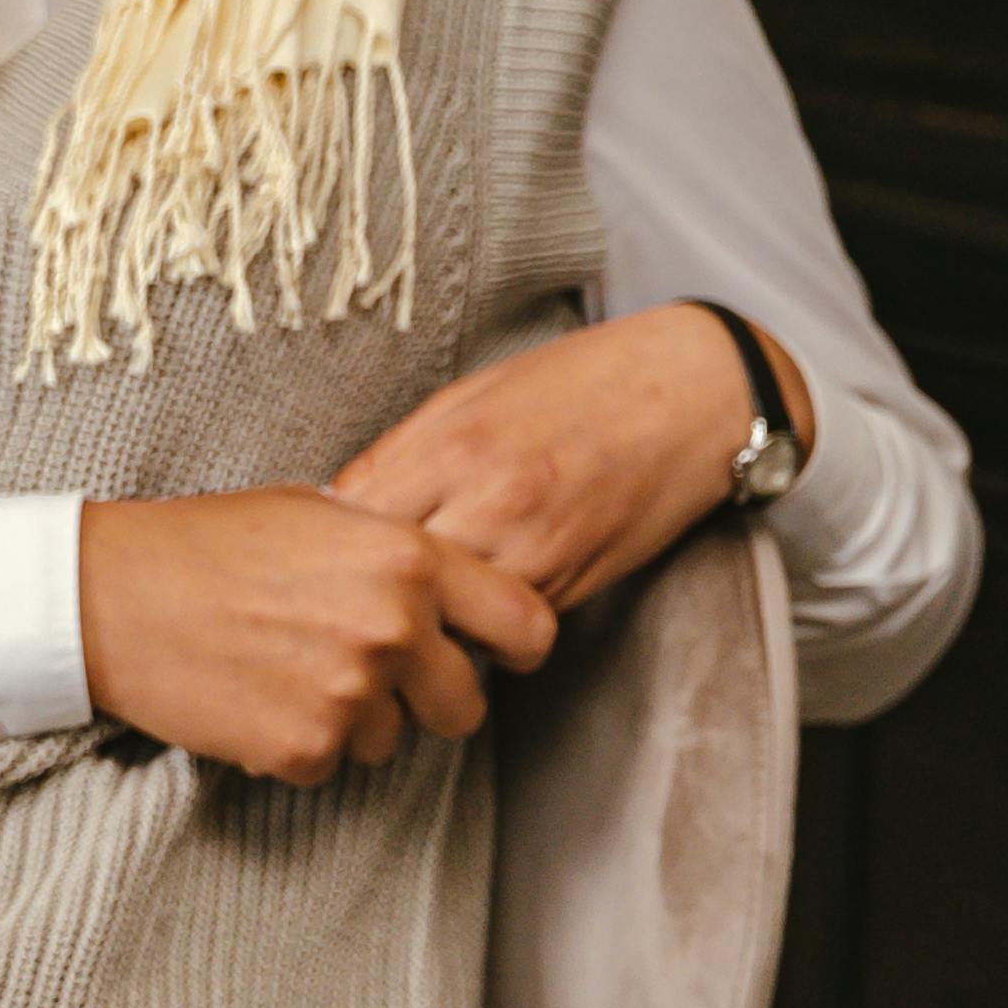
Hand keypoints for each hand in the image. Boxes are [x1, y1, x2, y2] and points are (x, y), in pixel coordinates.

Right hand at [77, 489, 559, 785]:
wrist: (112, 594)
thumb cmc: (213, 543)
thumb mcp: (324, 515)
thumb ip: (399, 553)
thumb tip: (457, 589)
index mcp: (410, 560)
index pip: (526, 623)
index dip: (517, 646)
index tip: (500, 655)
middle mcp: (393, 628)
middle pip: (466, 704)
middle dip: (430, 700)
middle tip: (377, 677)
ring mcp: (349, 694)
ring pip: (392, 740)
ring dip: (356, 721)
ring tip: (290, 671)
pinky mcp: (302, 747)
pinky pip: (329, 765)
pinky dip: (298, 745)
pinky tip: (256, 698)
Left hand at [325, 302, 806, 619]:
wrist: (690, 391)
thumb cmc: (580, 382)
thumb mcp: (471, 395)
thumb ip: (401, 454)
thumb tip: (332, 508)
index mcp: (452, 449)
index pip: (351, 527)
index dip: (325, 547)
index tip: (317, 554)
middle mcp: (489, 508)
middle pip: (389, 586)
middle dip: (365, 596)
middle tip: (347, 599)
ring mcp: (535, 555)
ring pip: (444, 623)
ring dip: (420, 622)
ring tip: (403, 614)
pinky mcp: (572, 588)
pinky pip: (500, 625)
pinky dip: (477, 624)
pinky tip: (468, 607)